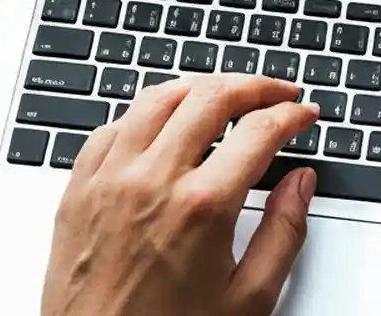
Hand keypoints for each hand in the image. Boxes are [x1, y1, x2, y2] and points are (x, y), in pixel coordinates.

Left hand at [41, 75, 319, 315]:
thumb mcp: (248, 300)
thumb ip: (284, 233)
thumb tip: (301, 183)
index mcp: (202, 207)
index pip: (259, 130)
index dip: (290, 114)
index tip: (303, 114)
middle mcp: (152, 181)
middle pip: (210, 97)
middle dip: (253, 86)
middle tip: (275, 93)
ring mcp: (108, 180)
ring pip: (157, 98)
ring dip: (198, 88)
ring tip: (224, 95)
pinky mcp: (77, 190)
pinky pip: (111, 127)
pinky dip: (143, 115)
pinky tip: (161, 125)